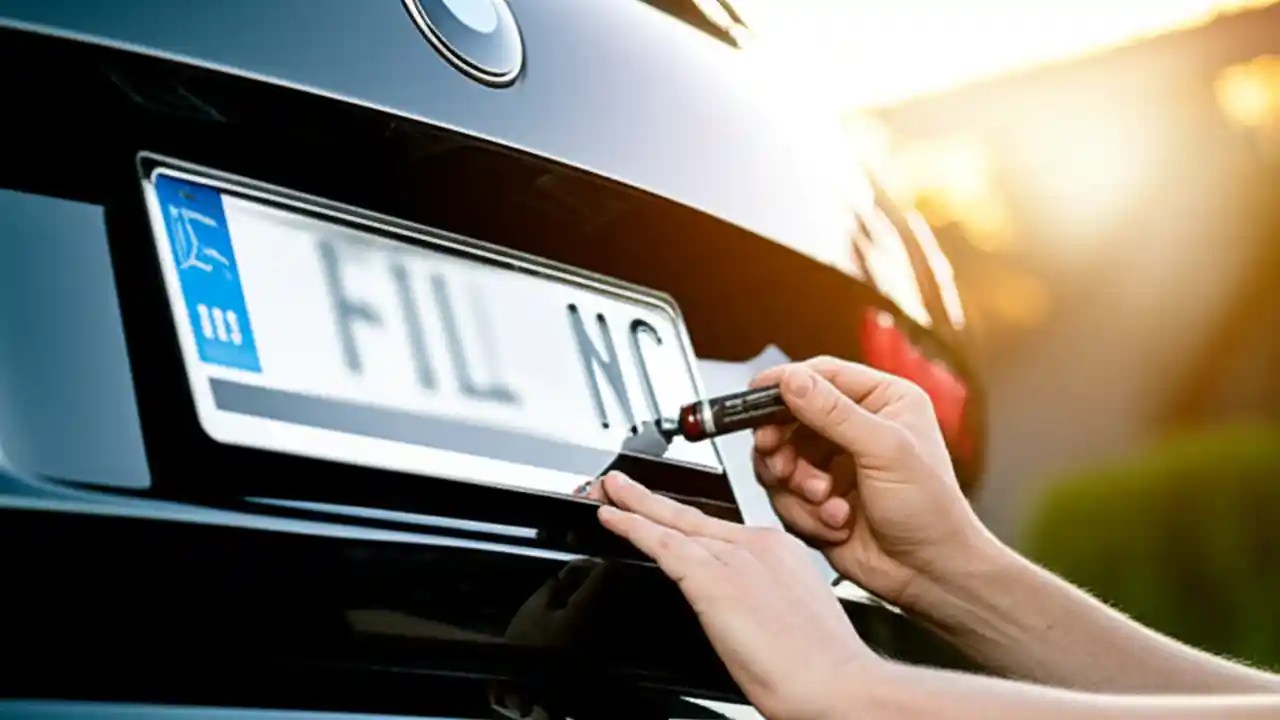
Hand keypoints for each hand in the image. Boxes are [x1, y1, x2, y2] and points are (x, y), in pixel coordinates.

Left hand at [592, 472, 878, 719]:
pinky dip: (632, 526)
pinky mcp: (713, 579)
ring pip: (672, 522)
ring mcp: (734, 558)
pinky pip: (662, 544)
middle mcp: (757, 544)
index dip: (685, 520)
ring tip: (608, 492)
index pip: (719, 528)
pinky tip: (612, 518)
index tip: (666, 514)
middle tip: (622, 485)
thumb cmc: (824, 666)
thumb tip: (734, 609)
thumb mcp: (791, 616)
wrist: (839, 684)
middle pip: (692, 515)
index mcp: (779, 550)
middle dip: (652, 499)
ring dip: (634, 505)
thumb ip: (759, 599)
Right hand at [751, 356, 1001, 609]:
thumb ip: (834, 413)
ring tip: (822, 498)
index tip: (756, 396)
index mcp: (882, 400)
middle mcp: (855, 427)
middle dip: (783, 445)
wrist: (930, 575)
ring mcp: (834, 464)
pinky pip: (784, 495)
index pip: (821, 375)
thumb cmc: (931, 511)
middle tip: (781, 461)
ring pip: (781, 458)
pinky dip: (804, 512)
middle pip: (789, 417)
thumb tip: (792, 380)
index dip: (784, 383)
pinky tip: (836, 521)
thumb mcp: (884, 450)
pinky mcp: (818, 499)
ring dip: (796, 484)